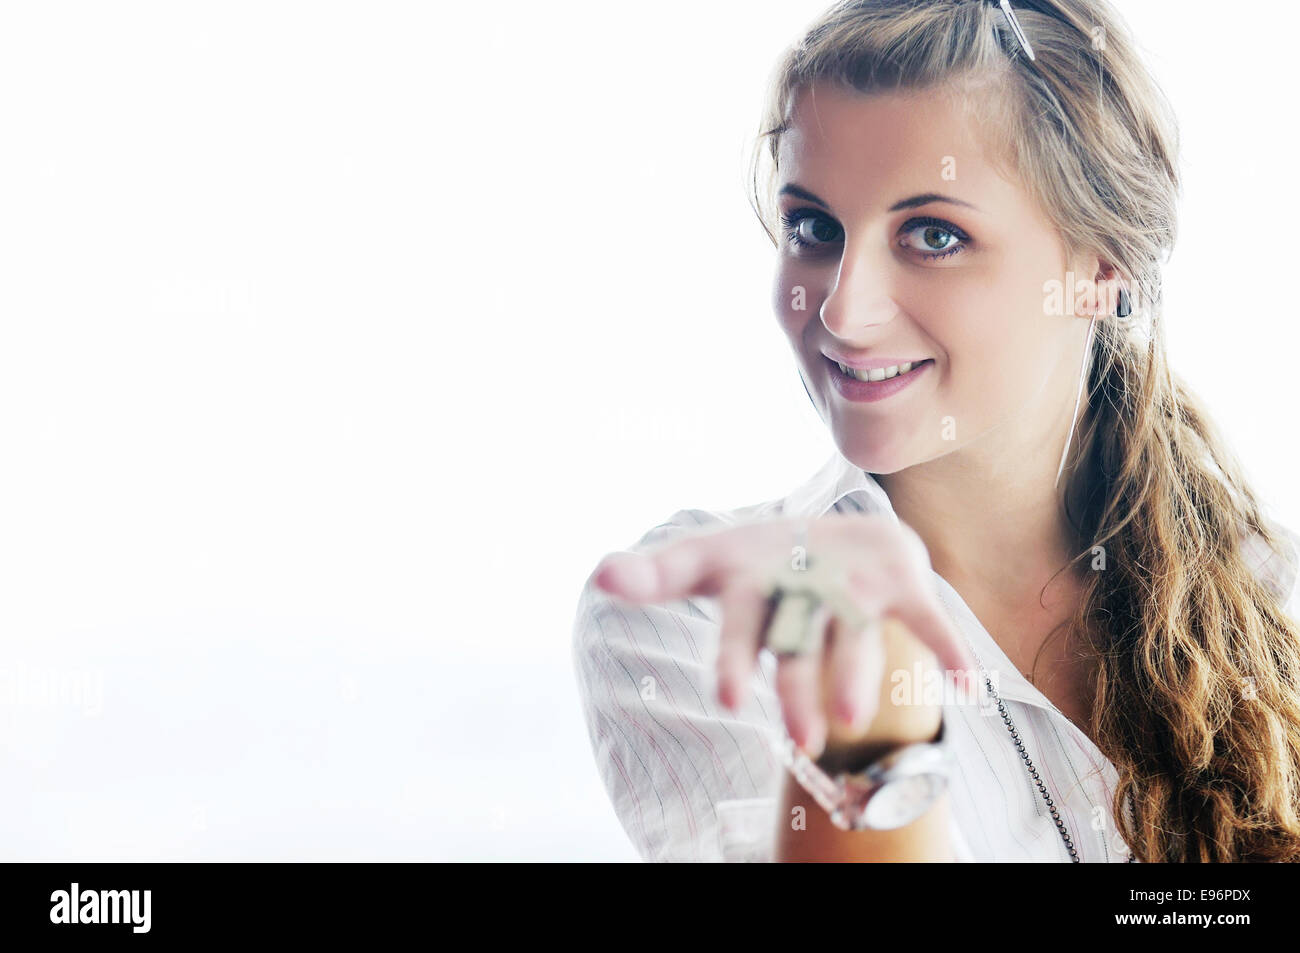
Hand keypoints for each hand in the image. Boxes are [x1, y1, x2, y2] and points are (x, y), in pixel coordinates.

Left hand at [591, 513, 978, 760]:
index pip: (741, 621)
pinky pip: (930, 618)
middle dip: (799, 684)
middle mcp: (805, 581)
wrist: (835, 526)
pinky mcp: (901, 586)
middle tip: (798, 736)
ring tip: (855, 719)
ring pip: (856, 634)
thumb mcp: (705, 564)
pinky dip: (949, 649)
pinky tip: (967, 691)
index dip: (736, 658)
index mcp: (754, 578)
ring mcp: (855, 583)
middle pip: (799, 638)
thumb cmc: (758, 561)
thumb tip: (597, 573)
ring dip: (858, 674)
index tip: (730, 700)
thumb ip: (656, 575)